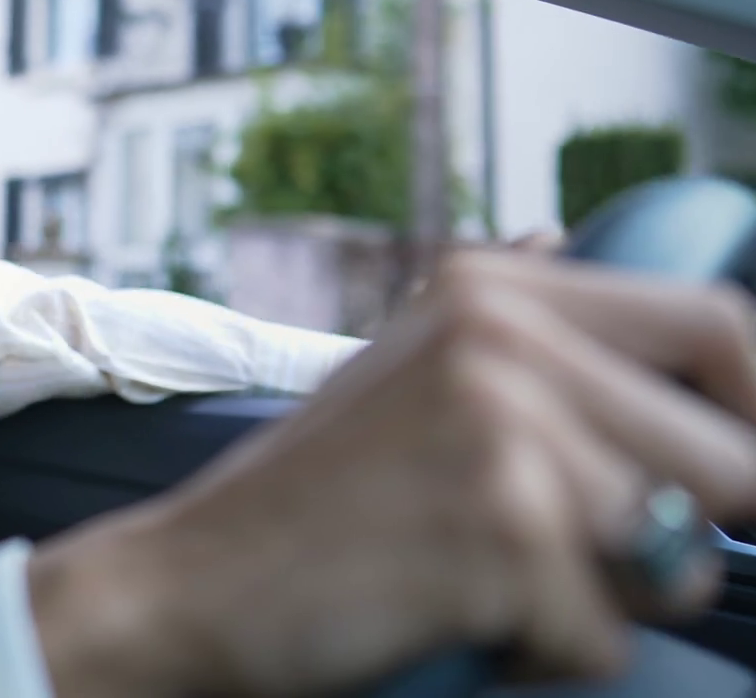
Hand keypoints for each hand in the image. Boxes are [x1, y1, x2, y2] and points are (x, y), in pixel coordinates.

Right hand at [26, 250, 755, 697]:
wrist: (191, 582)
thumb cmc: (311, 497)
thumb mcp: (400, 365)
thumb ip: (502, 317)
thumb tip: (559, 238)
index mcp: (490, 290)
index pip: (717, 324)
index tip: (740, 482)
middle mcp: (503, 338)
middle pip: (729, 459)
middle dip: (678, 538)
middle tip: (577, 560)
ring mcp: (504, 428)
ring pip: (676, 560)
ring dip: (597, 603)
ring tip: (485, 580)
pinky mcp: (501, 528)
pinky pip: (605, 635)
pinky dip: (541, 654)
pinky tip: (451, 616)